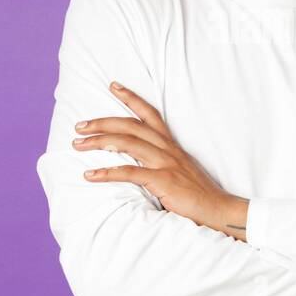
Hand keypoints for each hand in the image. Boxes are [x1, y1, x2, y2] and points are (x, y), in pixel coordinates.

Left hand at [74, 81, 247, 237]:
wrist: (218, 210)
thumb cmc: (197, 194)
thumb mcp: (180, 170)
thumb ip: (162, 162)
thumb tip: (141, 162)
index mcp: (171, 145)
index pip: (150, 114)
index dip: (131, 98)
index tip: (113, 86)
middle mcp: (168, 149)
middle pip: (131, 125)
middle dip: (102, 122)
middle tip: (79, 126)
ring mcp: (166, 163)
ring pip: (127, 143)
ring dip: (99, 142)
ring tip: (77, 145)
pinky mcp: (163, 180)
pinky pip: (130, 173)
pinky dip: (107, 173)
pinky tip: (90, 174)